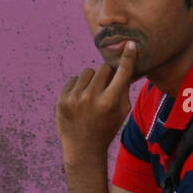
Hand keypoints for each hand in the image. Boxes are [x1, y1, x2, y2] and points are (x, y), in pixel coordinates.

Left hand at [56, 41, 136, 165]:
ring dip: (92, 81)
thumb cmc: (107, 127)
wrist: (83, 148)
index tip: (131, 45)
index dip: (128, 57)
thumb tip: (126, 64)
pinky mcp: (62, 99)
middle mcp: (92, 98)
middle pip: (103, 68)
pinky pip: (74, 80)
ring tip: (91, 97)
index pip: (122, 72)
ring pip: (87, 72)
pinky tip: (80, 102)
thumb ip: (123, 88)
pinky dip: (78, 87)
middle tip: (106, 88)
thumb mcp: (122, 111)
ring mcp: (75, 98)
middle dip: (107, 75)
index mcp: (110, 102)